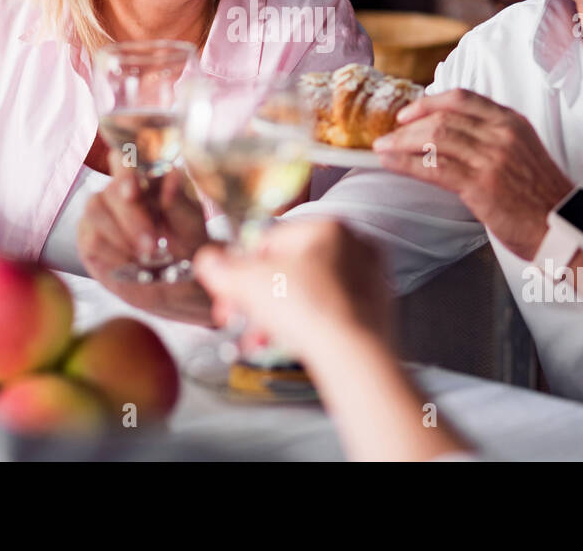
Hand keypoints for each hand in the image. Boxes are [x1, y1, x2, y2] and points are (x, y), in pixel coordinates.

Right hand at [76, 152, 212, 324]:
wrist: (177, 276)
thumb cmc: (186, 241)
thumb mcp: (190, 223)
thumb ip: (180, 200)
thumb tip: (172, 177)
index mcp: (145, 176)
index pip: (125, 157)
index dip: (124, 170)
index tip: (132, 191)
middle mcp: (117, 188)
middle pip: (110, 190)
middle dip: (130, 220)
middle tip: (151, 246)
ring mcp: (99, 211)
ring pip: (95, 210)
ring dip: (121, 238)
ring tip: (146, 258)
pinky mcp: (88, 236)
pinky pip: (91, 239)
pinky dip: (114, 255)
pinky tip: (131, 264)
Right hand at [192, 219, 391, 367]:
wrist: (353, 355)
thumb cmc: (308, 310)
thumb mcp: (248, 284)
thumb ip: (222, 269)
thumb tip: (208, 261)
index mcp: (326, 226)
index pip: (269, 241)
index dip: (241, 271)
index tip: (228, 293)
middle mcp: (353, 246)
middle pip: (288, 270)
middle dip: (257, 298)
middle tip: (239, 318)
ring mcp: (367, 280)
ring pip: (308, 293)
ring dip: (276, 317)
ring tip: (258, 339)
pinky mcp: (374, 311)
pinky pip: (329, 312)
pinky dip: (305, 326)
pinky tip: (287, 344)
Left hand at [371, 89, 572, 259]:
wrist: (564, 228)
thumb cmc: (541, 198)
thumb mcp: (521, 153)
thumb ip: (490, 139)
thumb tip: (448, 137)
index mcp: (512, 122)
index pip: (462, 98)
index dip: (429, 102)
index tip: (408, 112)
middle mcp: (502, 134)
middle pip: (443, 117)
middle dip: (408, 126)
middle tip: (388, 135)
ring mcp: (492, 158)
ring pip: (435, 138)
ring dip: (401, 143)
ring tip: (383, 149)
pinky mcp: (482, 185)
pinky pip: (434, 167)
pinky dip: (406, 163)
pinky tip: (391, 164)